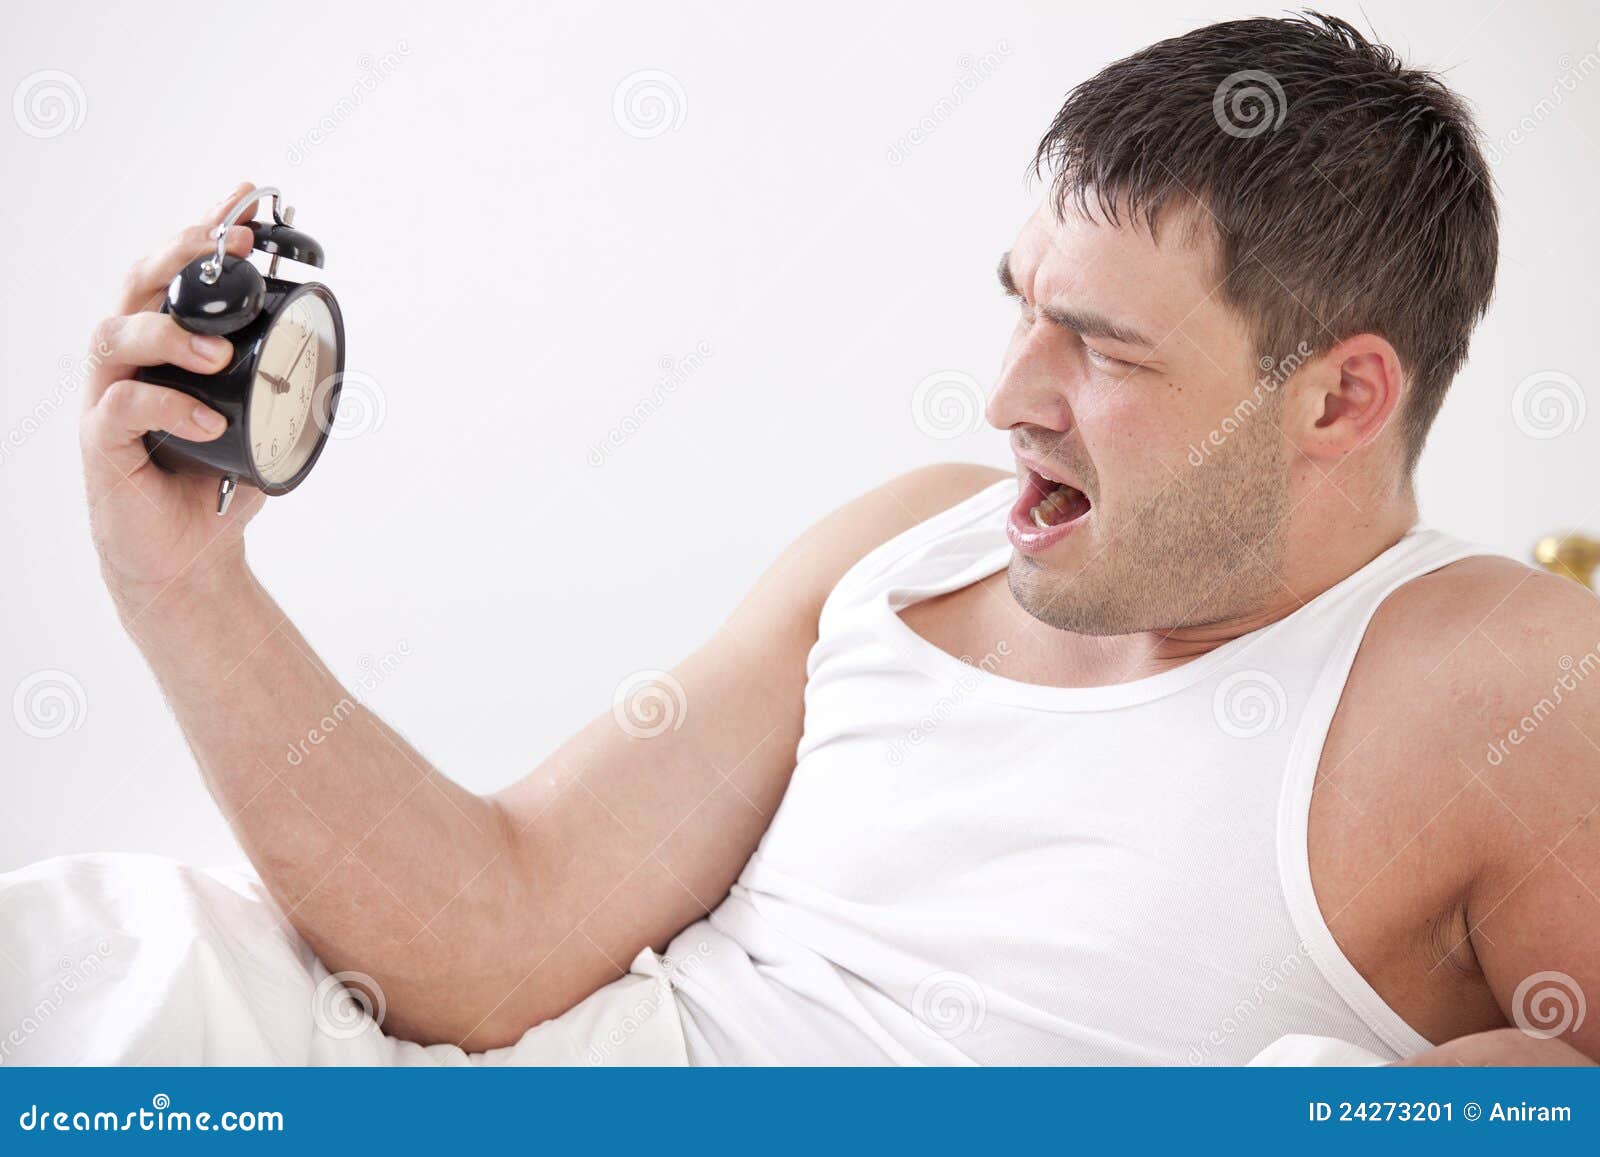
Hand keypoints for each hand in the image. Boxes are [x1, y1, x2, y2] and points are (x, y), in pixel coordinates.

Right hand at [80, 181, 265, 614]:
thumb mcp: (263, 423)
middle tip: (233, 251)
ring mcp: (110, 399)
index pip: (178, 272)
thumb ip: (280, 384)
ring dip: (169, 332)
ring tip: (218, 350)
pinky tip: (211, 417)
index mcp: (167, 345)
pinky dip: (169, 406)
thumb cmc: (216, 482)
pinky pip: (123, 409)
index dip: (208, 229)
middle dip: (183, 255)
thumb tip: (332, 353)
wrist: (190, 559)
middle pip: (137, 284)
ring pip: (115, 335)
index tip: (249, 198)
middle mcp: (131, 361)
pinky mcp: (102, 445)